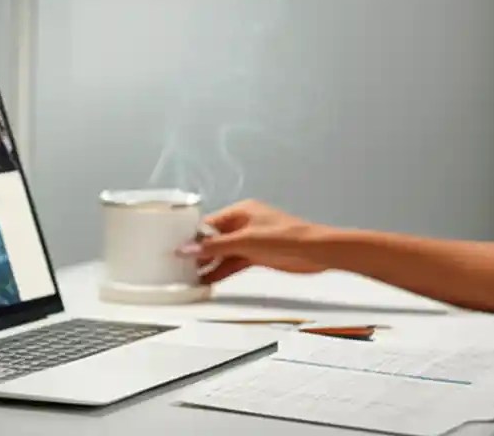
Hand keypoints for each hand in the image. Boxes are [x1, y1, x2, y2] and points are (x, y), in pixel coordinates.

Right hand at [177, 200, 327, 283]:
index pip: (210, 224)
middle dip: (199, 252)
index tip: (178, 248)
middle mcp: (245, 224)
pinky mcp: (258, 256)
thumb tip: (189, 248)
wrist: (315, 252)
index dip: (194, 237)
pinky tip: (209, 280)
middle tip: (180, 266)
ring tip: (190, 277)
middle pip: (215, 239)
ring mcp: (251, 241)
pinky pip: (234, 263)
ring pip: (223, 253)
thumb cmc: (289, 236)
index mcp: (242, 211)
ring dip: (209, 265)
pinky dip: (222, 271)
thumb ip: (216, 247)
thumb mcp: (246, 241)